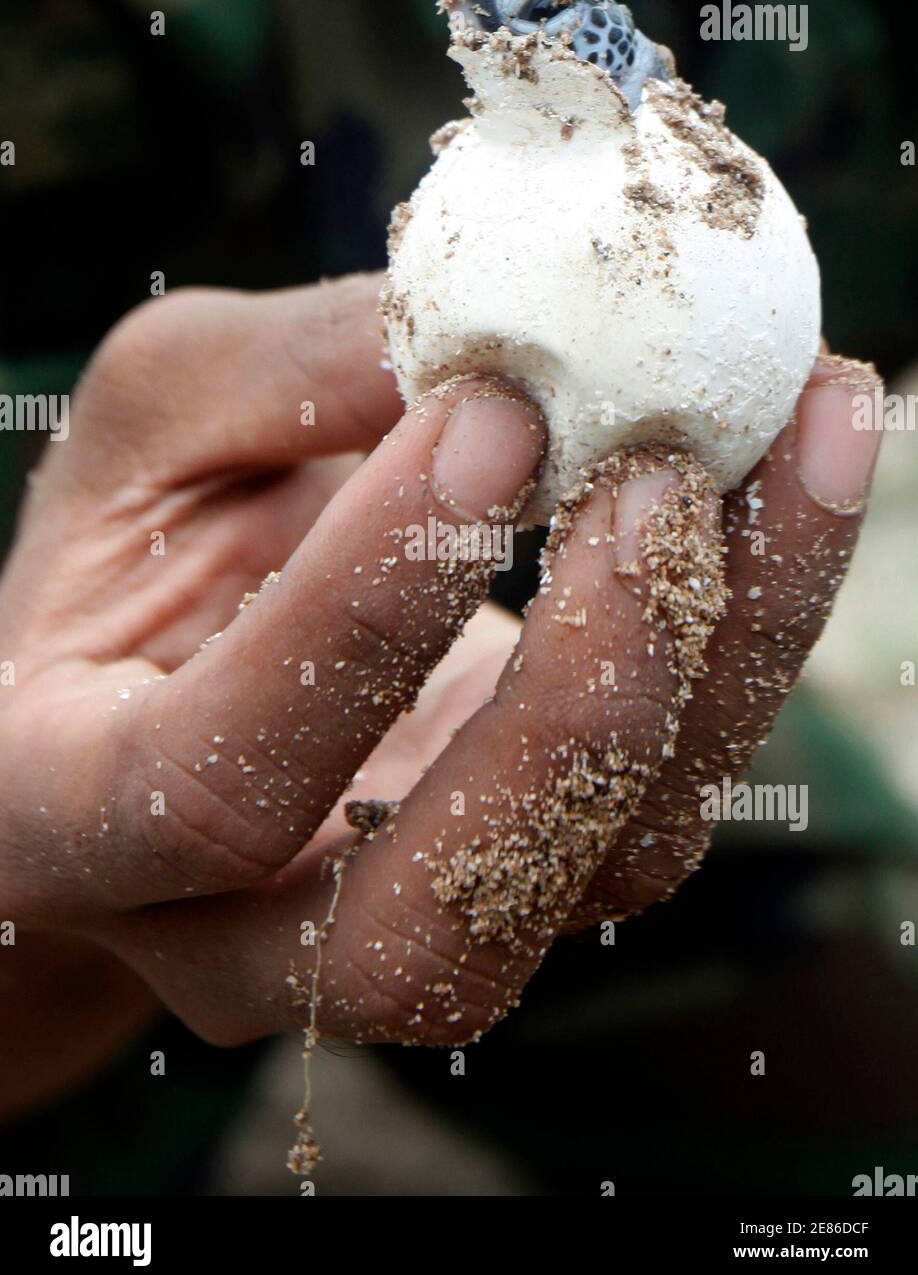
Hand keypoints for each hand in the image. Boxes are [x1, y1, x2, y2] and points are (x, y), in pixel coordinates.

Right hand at [0, 275, 880, 1064]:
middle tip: (665, 478)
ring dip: (720, 658)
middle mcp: (245, 936)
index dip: (363, 619)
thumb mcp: (156, 427)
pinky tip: (792, 479)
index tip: (489, 417)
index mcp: (74, 822)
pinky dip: (751, 638)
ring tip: (796, 436)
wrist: (179, 663)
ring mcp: (411, 929)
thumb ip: (286, 378)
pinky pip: (672, 799)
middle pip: (434, 934)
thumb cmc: (136, 543)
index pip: (215, 787)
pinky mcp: (538, 877)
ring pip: (603, 878)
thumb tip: (499, 338)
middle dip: (580, 711)